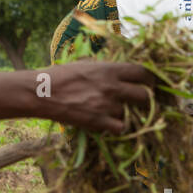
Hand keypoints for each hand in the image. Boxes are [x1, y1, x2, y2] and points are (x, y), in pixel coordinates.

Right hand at [40, 62, 154, 133]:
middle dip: (145, 99)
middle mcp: (112, 87)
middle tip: (141, 102)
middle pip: (144, 96)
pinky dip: (118, 128)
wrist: (42, 93)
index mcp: (109, 69)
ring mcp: (106, 106)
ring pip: (132, 113)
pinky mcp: (99, 122)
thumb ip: (105, 68)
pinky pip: (120, 128)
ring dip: (128, 114)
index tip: (150, 84)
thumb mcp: (85, 64)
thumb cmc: (61, 76)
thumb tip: (118, 69)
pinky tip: (111, 124)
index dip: (150, 79)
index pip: (143, 73)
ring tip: (118, 113)